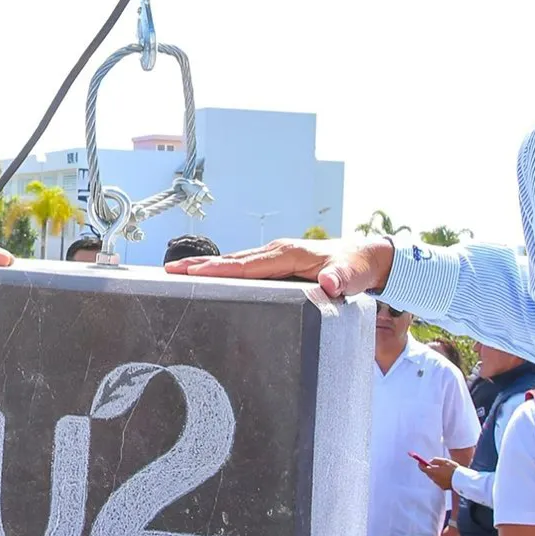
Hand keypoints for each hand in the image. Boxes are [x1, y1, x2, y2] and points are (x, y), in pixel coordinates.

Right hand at [164, 236, 393, 298]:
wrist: (366, 258)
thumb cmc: (357, 267)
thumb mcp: (353, 275)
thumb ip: (342, 279)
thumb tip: (329, 283)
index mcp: (288, 254)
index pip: (248, 265)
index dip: (220, 270)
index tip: (193, 273)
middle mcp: (277, 252)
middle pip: (232, 261)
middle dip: (200, 266)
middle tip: (169, 272)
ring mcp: (274, 257)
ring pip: (234, 263)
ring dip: (205, 268)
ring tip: (175, 274)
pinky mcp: (275, 265)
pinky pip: (243, 268)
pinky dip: (221, 271)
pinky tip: (205, 279)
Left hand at [415, 456, 457, 489]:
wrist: (462, 480)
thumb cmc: (453, 469)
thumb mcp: (445, 461)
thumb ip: (435, 460)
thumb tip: (430, 461)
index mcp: (433, 472)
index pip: (422, 468)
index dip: (421, 464)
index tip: (420, 461)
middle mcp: (434, 479)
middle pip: (428, 473)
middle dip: (428, 469)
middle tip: (432, 464)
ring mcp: (438, 484)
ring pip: (433, 477)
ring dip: (435, 473)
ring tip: (443, 469)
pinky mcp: (442, 487)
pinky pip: (438, 481)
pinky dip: (440, 478)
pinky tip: (446, 475)